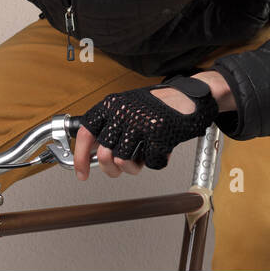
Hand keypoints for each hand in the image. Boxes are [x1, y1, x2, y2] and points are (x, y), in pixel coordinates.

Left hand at [73, 81, 217, 177]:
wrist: (189, 97)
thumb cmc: (157, 105)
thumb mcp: (126, 108)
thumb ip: (110, 127)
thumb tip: (91, 154)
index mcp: (112, 104)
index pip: (86, 133)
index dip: (81, 157)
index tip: (82, 173)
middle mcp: (123, 113)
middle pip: (105, 154)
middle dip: (111, 168)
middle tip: (119, 169)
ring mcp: (140, 124)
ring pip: (124, 161)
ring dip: (134, 165)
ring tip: (143, 155)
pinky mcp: (158, 134)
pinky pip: (150, 163)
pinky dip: (156, 161)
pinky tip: (160, 148)